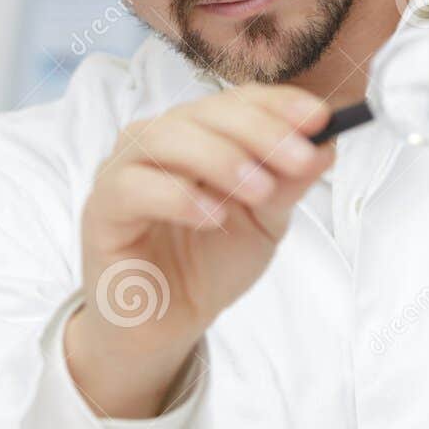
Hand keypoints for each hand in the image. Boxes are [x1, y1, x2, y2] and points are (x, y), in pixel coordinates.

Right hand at [66, 84, 333, 418]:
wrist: (165, 326)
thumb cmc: (208, 265)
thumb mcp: (264, 221)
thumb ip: (289, 182)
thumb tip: (327, 144)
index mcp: (197, 135)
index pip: (235, 102)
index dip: (277, 104)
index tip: (321, 118)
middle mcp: (157, 142)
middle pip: (203, 113)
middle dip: (259, 131)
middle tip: (299, 158)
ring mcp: (123, 172)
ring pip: (164, 138)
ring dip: (220, 158)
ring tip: (260, 190)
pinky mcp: (101, 212)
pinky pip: (132, 188)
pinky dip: (177, 196)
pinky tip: (213, 216)